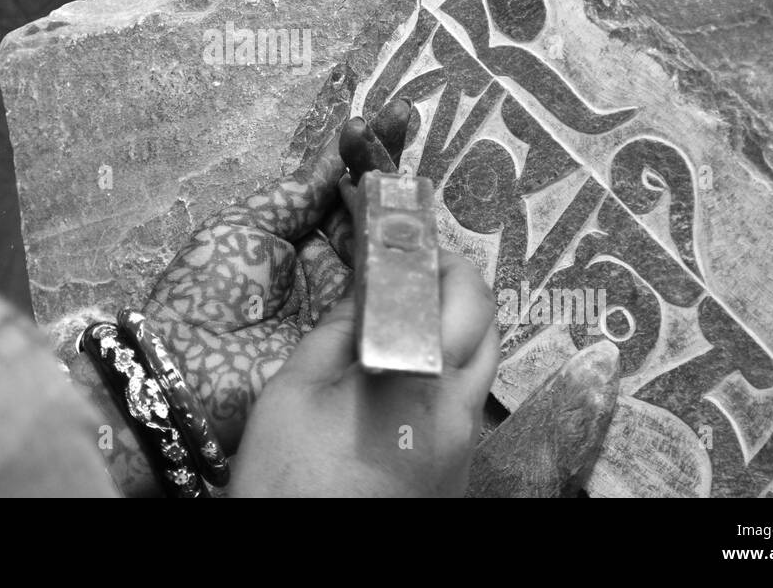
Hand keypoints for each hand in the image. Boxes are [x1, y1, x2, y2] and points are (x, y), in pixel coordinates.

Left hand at [141, 98, 412, 453]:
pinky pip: (392, 290)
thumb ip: (297, 194)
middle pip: (375, 211)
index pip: (344, 187)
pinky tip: (415, 222)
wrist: (190, 359)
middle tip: (403, 129)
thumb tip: (335, 160)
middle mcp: (332, 264)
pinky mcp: (363, 331)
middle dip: (391, 168)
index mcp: (300, 236)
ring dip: (400, 205)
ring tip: (405, 166)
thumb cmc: (206, 287)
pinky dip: (407, 259)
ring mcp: (351, 298)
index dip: (369, 153)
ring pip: (390, 246)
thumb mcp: (247, 224)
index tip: (393, 116)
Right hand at [230, 200, 499, 496]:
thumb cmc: (287, 477)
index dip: (427, 244)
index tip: (400, 218)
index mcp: (419, 377)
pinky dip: (448, 364)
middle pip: (485, 319)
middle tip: (405, 263)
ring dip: (455, 322)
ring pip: (483, 359)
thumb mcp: (294, 388)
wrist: (301, 558)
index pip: (451, 287)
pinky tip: (404, 366)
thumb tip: (368, 283)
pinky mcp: (459, 470)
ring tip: (403, 310)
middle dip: (452, 279)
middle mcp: (460, 408)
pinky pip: (469, 397)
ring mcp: (466, 442)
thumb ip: (341, 328)